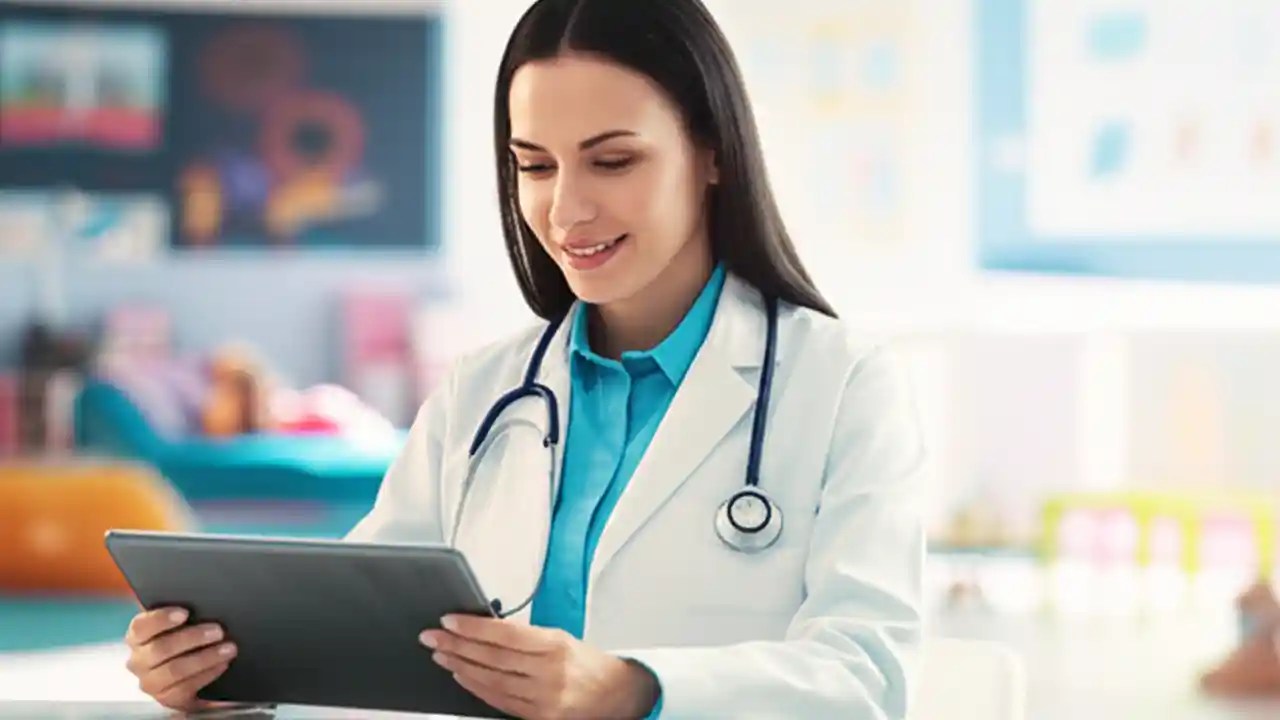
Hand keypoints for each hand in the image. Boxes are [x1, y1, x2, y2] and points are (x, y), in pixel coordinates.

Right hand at [123, 607, 238, 711]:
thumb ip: (183, 617)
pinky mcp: (167, 698)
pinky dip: (207, 674)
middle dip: (192, 638)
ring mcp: (151, 682)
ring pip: (174, 670)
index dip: (161, 619)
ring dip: (205, 658)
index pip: (141, 626)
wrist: (189, 673)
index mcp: (137, 638)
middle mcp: (139, 661)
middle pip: (160, 648)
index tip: (185, 613)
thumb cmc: (185, 640)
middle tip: (218, 631)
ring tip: (228, 649)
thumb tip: (204, 607)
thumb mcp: (180, 626)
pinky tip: (222, 664)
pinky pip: (186, 687)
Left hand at [420, 615, 658, 719]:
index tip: (449, 620)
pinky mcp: (539, 717)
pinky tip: (461, 676)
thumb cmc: (586, 663)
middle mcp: (549, 672)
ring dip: (461, 666)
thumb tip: (482, 628)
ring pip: (491, 682)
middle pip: (493, 658)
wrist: (616, 694)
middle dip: (458, 645)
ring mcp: (543, 698)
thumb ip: (524, 636)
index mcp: (555, 645)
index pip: (505, 634)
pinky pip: (499, 702)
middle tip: (432, 636)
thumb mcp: (559, 638)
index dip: (473, 627)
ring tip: (441, 654)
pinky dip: (477, 688)